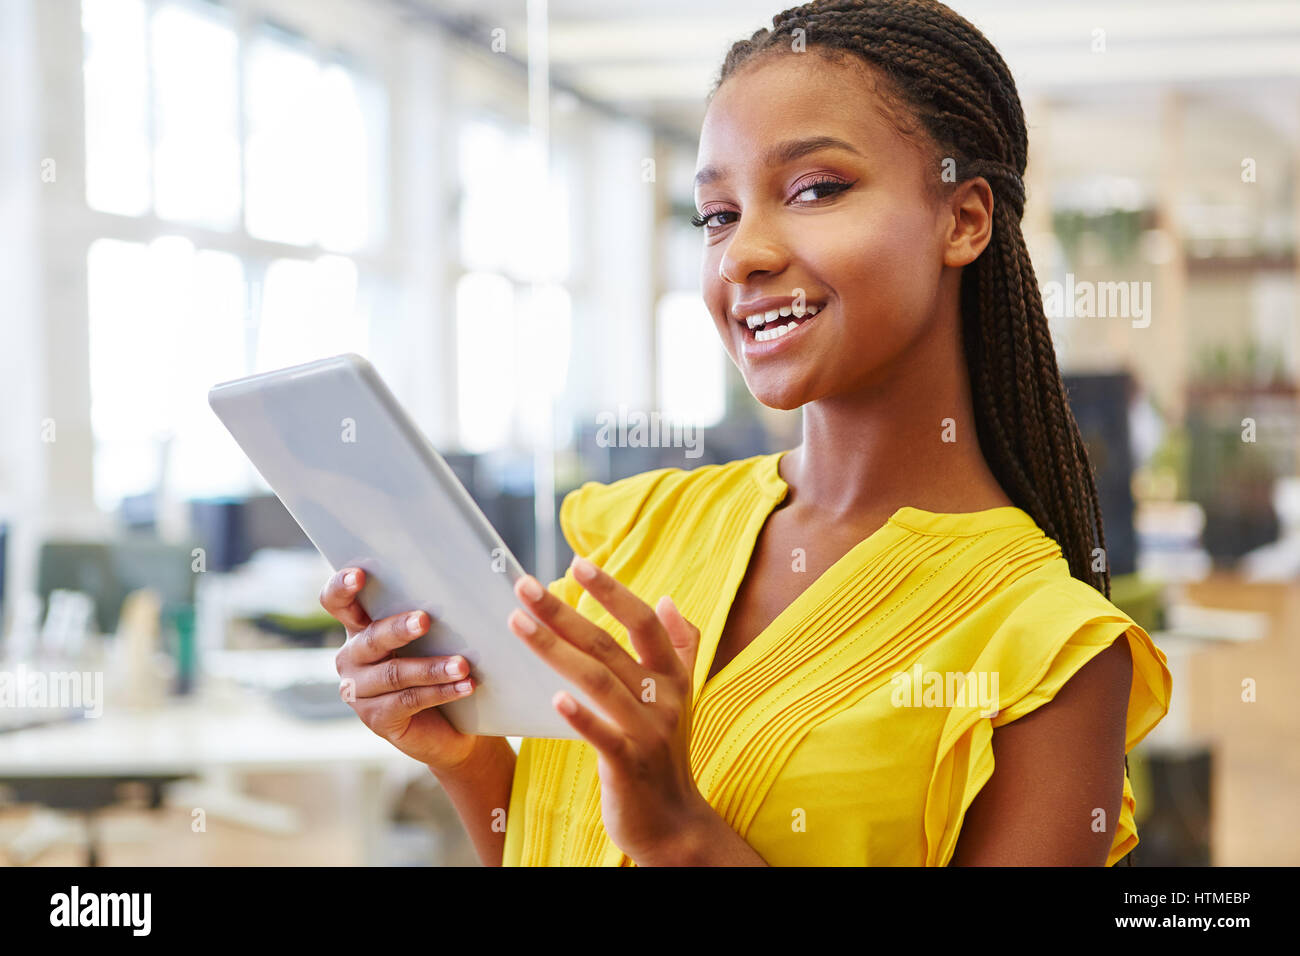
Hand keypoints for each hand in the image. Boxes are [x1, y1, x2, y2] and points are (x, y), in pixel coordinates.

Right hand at [322, 567, 483, 773]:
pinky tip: (464, 686)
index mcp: (359, 628)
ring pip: (394, 674)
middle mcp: (351, 658)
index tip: (358, 575)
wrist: (448, 724)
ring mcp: (359, 691)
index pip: (337, 603)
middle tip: (424, 620)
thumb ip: (424, 616)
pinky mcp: (376, 719)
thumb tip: (454, 590)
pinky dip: (440, 692)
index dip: (341, 588)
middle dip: (398, 629)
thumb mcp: (427, 638)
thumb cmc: (435, 665)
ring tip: (461, 665)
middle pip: (370, 639)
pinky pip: (408, 701)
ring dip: (431, 668)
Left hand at [506, 556, 718, 864]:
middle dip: (562, 612)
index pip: (644, 622)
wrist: (674, 823)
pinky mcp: (629, 766)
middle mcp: (664, 699)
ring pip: (598, 681)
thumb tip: (670, 599)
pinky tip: (553, 699)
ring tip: (517, 624)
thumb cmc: (666, 753)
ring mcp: (648, 733)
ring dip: (555, 649)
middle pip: (608, 645)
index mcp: (674, 676)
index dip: (612, 591)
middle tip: (523, 586)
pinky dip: (580, 716)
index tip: (578, 563)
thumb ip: (683, 646)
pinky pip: (604, 736)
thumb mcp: (684, 696)